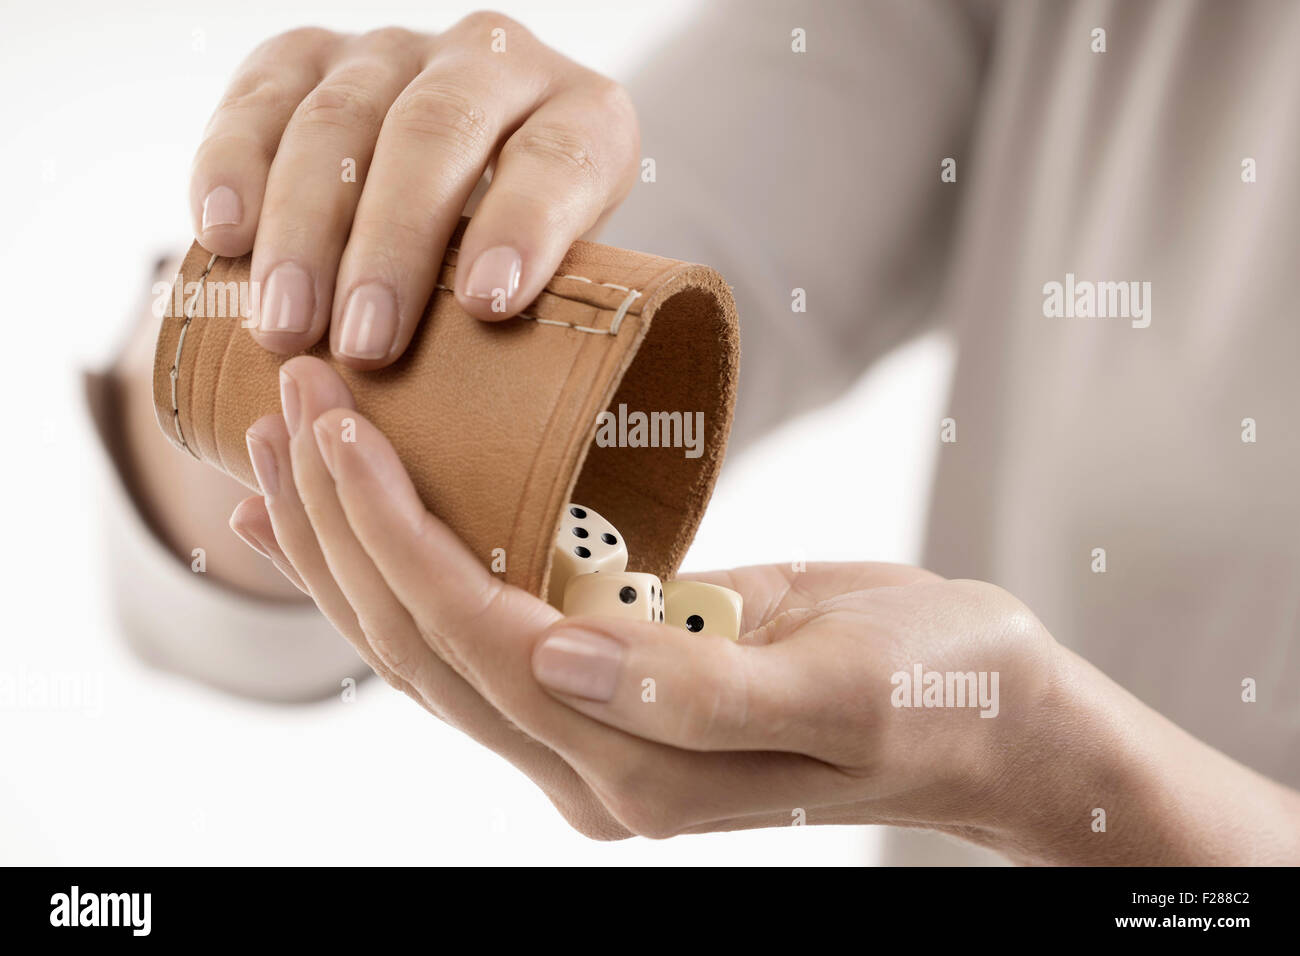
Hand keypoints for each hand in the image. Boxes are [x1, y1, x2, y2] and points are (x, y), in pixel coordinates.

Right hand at [192, 17, 638, 365]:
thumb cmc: (515, 264)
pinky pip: (257, 96)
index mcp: (580, 117)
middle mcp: (489, 61)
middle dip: (392, 245)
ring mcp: (393, 53)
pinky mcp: (306, 56)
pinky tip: (222, 236)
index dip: (525, 224)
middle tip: (362, 348)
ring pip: (337, 120)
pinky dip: (231, 164)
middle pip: (435, 133)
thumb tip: (521, 433)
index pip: (560, 156)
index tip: (487, 305)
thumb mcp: (561, 283)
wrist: (456, 188)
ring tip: (286, 329)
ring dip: (303, 230)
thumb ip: (554, 320)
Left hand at [233, 356, 1064, 844]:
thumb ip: (697, 692)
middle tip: (285, 403)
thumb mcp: (838, 690)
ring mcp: (592, 723)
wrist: (987, 714)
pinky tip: (374, 503)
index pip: (469, 645)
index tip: (336, 425)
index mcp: (633, 769)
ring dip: (351, 542)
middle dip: (340, 527)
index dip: (390, 538)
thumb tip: (556, 659)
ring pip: (431, 636)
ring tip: (284, 448)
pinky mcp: (611, 672)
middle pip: (419, 644)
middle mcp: (588, 759)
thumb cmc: (934, 693)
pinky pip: (483, 617)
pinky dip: (416, 556)